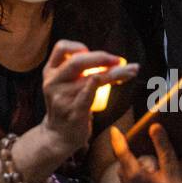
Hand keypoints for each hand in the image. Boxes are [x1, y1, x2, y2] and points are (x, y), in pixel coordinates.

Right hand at [40, 40, 135, 157]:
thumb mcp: (63, 83)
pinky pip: (88, 95)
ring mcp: (62, 98)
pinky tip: (117, 80)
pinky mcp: (74, 112)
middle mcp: (53, 83)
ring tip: (131, 71)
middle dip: (101, 57)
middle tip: (119, 60)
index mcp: (50, 72)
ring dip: (115, 73)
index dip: (79, 46)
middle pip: (76, 61)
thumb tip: (107, 58)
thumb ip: (76, 70)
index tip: (95, 54)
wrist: (58, 136)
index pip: (61, 48)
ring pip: (91, 79)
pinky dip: (100, 84)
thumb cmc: (67, 105)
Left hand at [109, 122, 181, 182]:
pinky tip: (120, 154)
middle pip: (135, 171)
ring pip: (125, 173)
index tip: (154, 126)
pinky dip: (120, 165)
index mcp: (176, 180)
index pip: (168, 160)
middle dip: (123, 152)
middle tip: (115, 132)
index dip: (161, 143)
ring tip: (117, 137)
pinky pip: (121, 178)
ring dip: (120, 156)